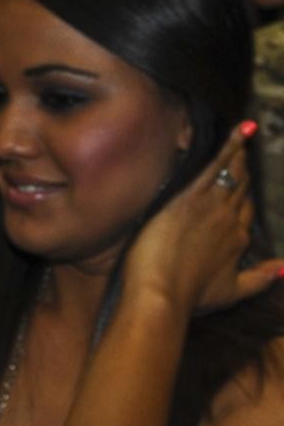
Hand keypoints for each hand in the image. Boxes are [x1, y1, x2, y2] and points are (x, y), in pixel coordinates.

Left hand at [124, 123, 281, 316]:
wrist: (162, 292)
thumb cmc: (190, 295)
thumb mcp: (234, 291)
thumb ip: (262, 277)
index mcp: (239, 240)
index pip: (246, 211)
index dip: (245, 197)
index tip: (245, 185)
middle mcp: (231, 220)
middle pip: (242, 189)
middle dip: (246, 171)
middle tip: (250, 151)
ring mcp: (212, 206)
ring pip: (233, 174)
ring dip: (240, 155)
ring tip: (246, 135)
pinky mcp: (190, 196)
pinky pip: (215, 165)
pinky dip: (230, 146)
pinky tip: (241, 130)